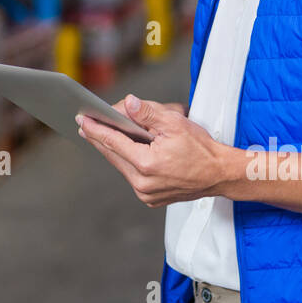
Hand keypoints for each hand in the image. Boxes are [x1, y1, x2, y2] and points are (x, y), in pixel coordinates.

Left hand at [78, 93, 242, 207]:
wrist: (220, 174)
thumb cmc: (201, 149)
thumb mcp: (174, 123)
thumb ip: (147, 112)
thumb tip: (126, 104)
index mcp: (147, 164)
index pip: (113, 142)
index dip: (95, 128)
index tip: (82, 119)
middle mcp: (143, 183)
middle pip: (113, 155)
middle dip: (99, 138)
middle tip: (85, 124)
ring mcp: (146, 194)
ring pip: (121, 166)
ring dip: (113, 150)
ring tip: (101, 134)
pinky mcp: (151, 198)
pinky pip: (132, 176)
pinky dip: (127, 162)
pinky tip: (123, 150)